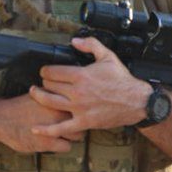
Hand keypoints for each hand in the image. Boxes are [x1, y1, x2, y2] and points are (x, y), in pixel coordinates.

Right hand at [0, 93, 78, 153]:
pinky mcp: (48, 142)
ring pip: (79, 135)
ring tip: (63, 136)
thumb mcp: (40, 94)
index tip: (78, 113)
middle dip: (79, 124)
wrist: (1, 118)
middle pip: (83, 119)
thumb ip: (56, 95)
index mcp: (57, 96)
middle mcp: (58, 110)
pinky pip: (67, 147)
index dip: (80, 110)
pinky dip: (62, 146)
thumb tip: (72, 95)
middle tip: (71, 127)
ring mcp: (54, 126)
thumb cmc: (22, 106)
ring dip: (72, 137)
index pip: (80, 103)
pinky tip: (53, 143)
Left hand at [29, 36, 152, 137]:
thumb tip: (74, 41)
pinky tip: (35, 128)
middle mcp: (77, 92)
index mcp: (81, 75)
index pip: (52, 72)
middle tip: (43, 82)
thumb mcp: (108, 56)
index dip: (46, 70)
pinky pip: (61, 128)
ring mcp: (79, 108)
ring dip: (39, 96)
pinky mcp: (83, 122)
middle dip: (43, 82)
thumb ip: (90, 45)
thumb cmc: (122, 80)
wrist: (136, 101)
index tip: (46, 71)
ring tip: (34, 93)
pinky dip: (46, 129)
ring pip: (49, 102)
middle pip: (49, 85)